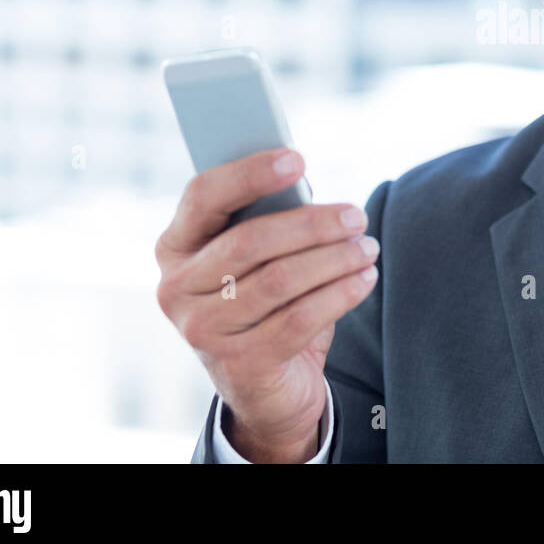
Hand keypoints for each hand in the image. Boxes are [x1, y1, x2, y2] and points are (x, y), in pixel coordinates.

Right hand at [155, 148, 378, 461]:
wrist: (263, 385)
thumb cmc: (263, 299)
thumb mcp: (257, 257)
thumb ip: (269, 218)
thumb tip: (303, 184)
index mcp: (175, 246)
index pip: (204, 196)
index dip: (249, 174)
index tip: (297, 159)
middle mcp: (176, 288)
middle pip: (250, 241)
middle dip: (312, 224)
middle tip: (356, 216)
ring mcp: (203, 330)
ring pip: (280, 280)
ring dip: (335, 259)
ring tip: (368, 247)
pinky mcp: (240, 363)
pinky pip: (300, 319)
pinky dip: (340, 294)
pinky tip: (365, 279)